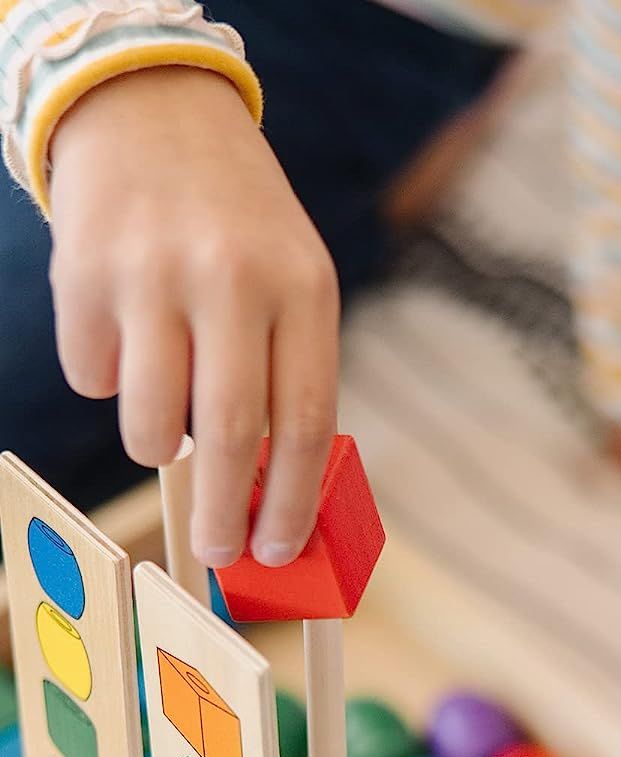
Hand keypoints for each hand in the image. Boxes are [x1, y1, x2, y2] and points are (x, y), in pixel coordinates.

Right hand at [48, 67, 339, 567]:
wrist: (151, 106)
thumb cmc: (241, 224)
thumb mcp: (296, 281)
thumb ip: (292, 375)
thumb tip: (275, 493)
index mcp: (302, 289)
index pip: (306, 423)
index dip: (293, 500)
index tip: (279, 550)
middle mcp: (230, 280)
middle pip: (230, 436)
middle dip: (224, 512)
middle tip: (218, 552)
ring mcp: (151, 274)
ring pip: (149, 421)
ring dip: (156, 445)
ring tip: (165, 421)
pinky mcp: (81, 273)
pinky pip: (91, 377)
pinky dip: (107, 382)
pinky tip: (124, 335)